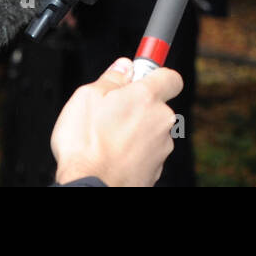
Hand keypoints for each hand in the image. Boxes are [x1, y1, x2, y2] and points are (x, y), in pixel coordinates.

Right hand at [51, 57, 183, 185]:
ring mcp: (161, 147)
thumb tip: (124, 67)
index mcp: (147, 97)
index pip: (170, 77)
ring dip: (136, 132)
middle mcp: (161, 120)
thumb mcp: (87, 98)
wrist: (90, 188)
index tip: (140, 78)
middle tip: (112, 113)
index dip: (155, 75)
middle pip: (157, 106)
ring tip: (107, 141)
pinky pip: (147, 153)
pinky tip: (113, 158)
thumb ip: (111, 78)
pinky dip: (134, 153)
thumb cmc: (85, 145)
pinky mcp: (156, 170)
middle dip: (138, 107)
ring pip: (152, 131)